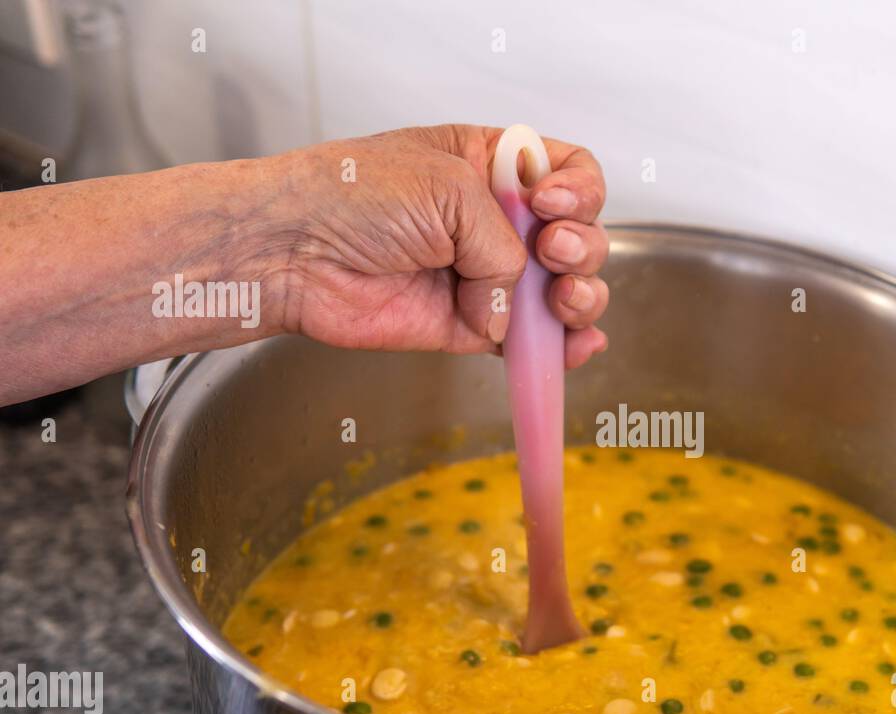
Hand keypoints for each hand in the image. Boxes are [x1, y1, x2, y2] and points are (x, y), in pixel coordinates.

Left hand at [282, 125, 608, 367]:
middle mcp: (495, 219)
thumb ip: (503, 243)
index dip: (579, 190)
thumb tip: (511, 303)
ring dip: (581, 297)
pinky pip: (530, 341)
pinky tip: (576, 346)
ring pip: (565, 291)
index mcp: (492, 165)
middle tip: (549, 252)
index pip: (569, 171)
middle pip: (578, 235)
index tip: (552, 204)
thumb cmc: (353, 194)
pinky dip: (561, 348)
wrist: (296, 251)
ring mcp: (486, 275)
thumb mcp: (447, 187)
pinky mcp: (472, 326)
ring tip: (560, 301)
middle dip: (580, 247)